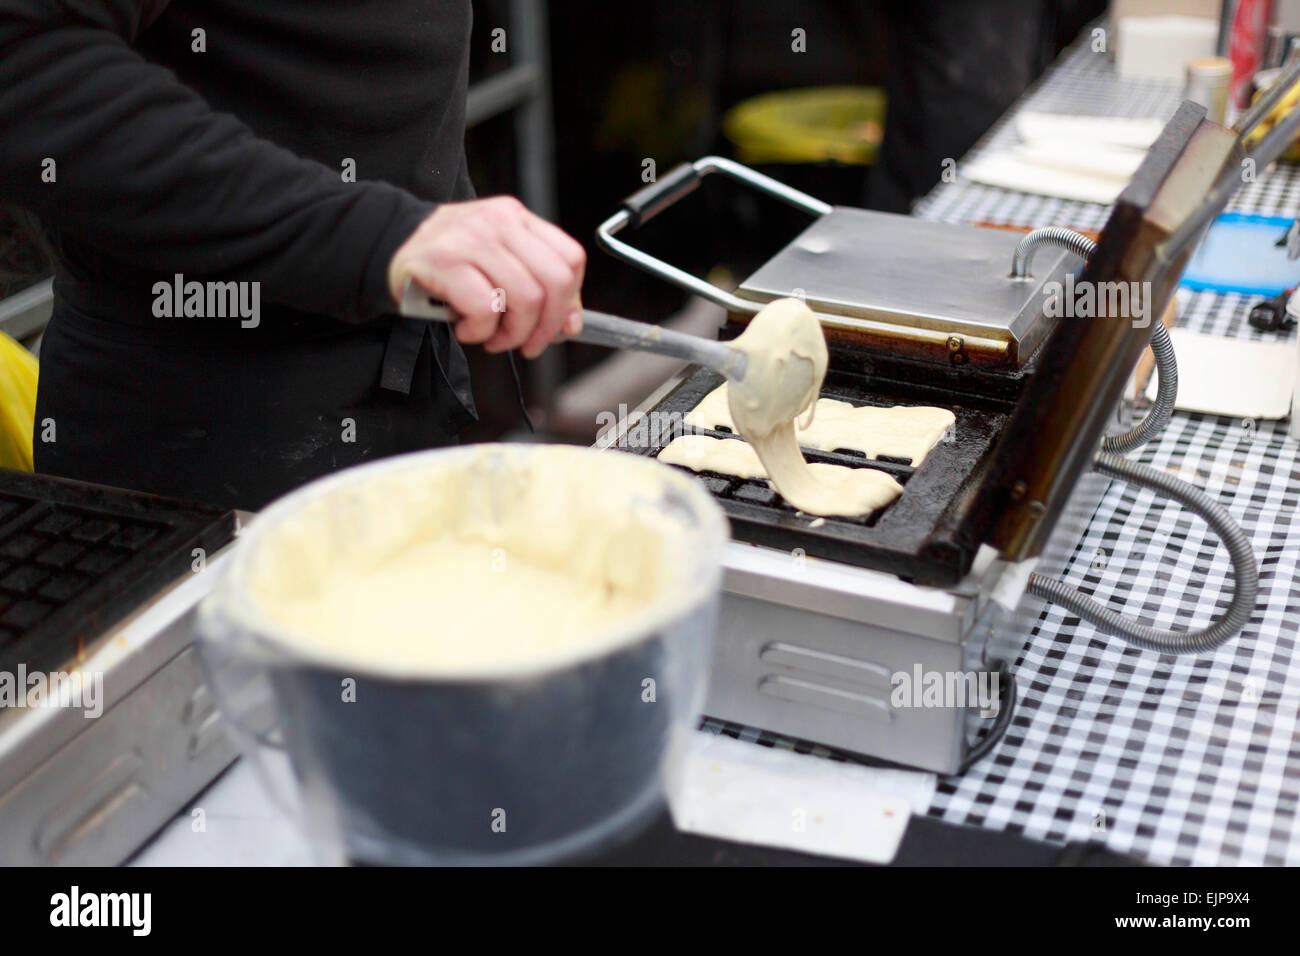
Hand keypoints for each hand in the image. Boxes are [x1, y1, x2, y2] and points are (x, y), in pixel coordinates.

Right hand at [388, 196, 585, 357]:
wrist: (389, 245)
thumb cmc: (448, 261)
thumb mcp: (498, 259)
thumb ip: (536, 283)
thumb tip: (570, 324)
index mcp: (517, 218)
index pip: (570, 258)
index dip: (572, 300)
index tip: (560, 326)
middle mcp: (498, 223)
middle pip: (554, 282)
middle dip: (546, 326)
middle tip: (526, 343)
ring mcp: (471, 240)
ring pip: (525, 299)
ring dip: (511, 334)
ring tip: (491, 337)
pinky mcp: (444, 263)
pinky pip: (485, 309)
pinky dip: (479, 331)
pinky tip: (466, 328)